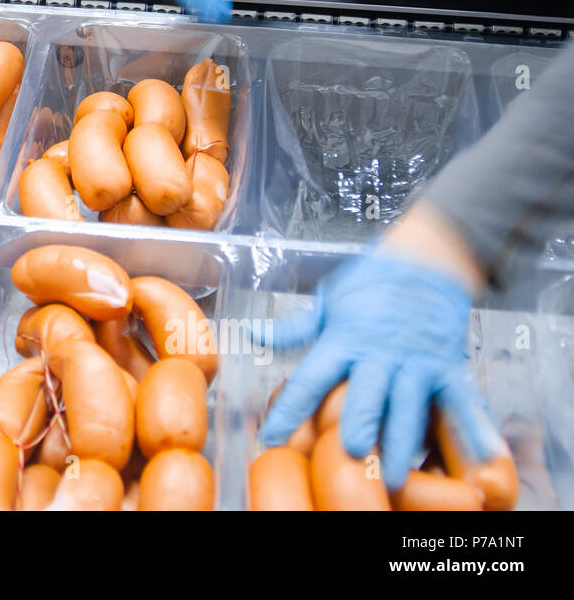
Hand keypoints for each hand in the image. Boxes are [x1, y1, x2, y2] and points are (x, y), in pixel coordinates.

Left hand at [258, 249, 502, 490]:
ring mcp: (417, 363)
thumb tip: (252, 335)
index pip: (311, 379)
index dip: (290, 411)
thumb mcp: (327, 301)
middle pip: (366, 396)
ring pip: (409, 408)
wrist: (426, 258)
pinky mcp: (448, 366)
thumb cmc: (373, 281)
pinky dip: (474, 429)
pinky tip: (485, 458)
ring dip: (403, 443)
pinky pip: (463, 402)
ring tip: (396, 478)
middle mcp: (380, 355)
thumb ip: (294, 328)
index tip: (271, 439)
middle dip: (359, 426)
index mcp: (344, 339)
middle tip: (351, 456)